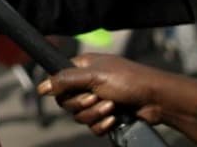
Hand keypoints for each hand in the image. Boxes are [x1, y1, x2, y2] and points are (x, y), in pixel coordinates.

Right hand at [39, 53, 196, 144]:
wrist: (155, 99)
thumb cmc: (128, 80)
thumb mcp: (94, 76)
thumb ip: (65, 81)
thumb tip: (40, 87)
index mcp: (82, 68)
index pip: (59, 83)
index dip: (64, 91)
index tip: (73, 92)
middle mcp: (88, 84)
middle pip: (67, 103)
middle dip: (83, 104)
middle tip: (98, 97)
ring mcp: (97, 101)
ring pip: (80, 117)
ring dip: (95, 114)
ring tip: (111, 107)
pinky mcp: (106, 117)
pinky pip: (93, 127)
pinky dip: (102, 125)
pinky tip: (114, 118)